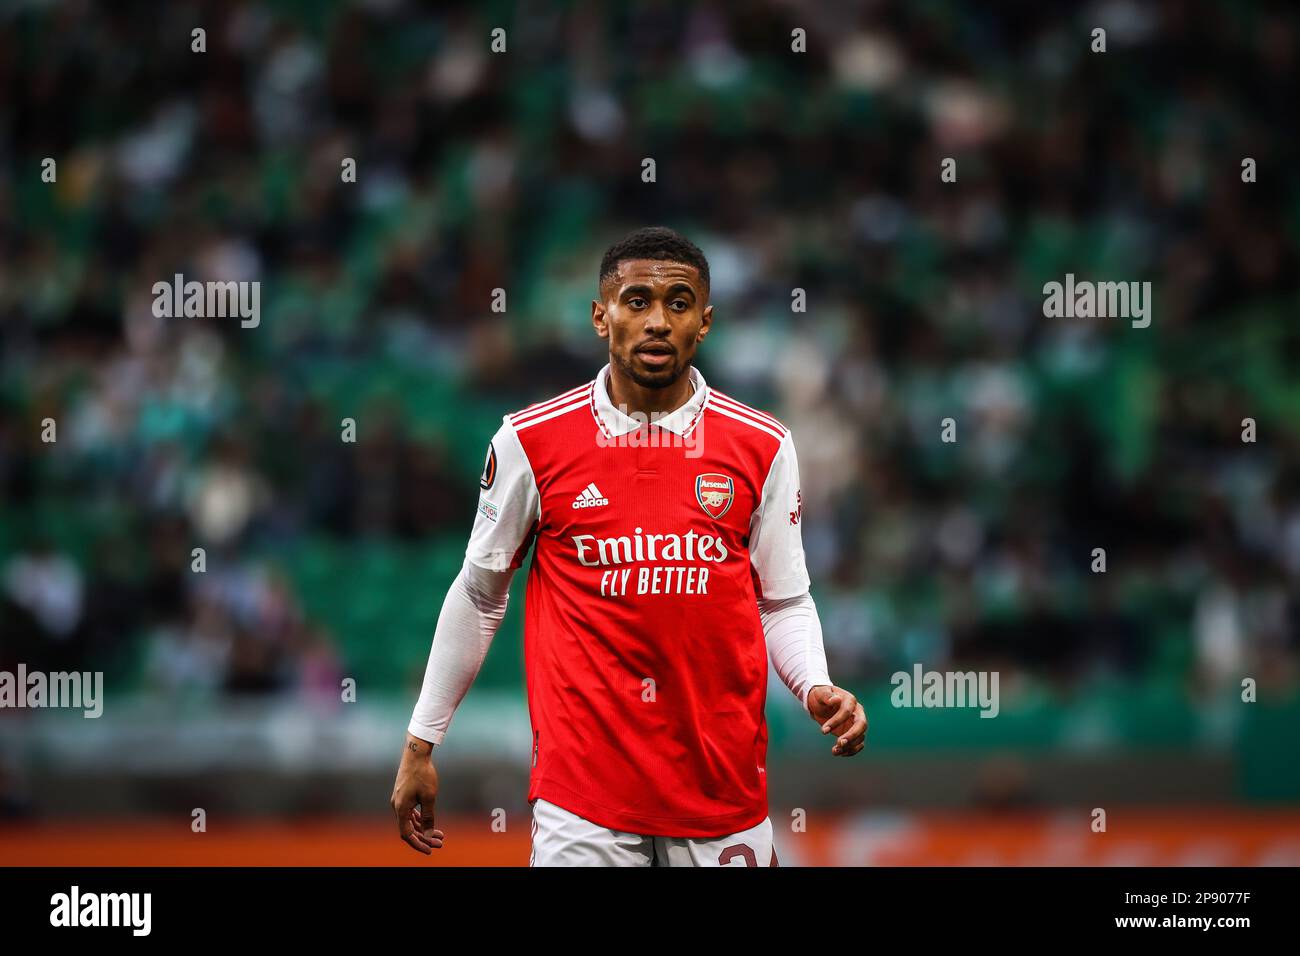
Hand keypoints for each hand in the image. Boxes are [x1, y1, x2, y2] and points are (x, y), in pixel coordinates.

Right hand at [391, 733, 445, 853]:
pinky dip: (419, 819)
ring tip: (440, 835)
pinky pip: (409, 813)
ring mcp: (399, 800)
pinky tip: (429, 822)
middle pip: (409, 829)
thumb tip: (428, 835)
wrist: (416, 753)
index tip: (430, 850)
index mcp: (401, 808)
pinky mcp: (403, 795)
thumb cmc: (423, 774)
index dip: (418, 844)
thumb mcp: (429, 797)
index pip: (406, 834)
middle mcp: (397, 806)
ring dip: (423, 829)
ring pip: (410, 821)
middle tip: (440, 842)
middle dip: (424, 838)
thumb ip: (428, 818)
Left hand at [806, 685, 866, 755]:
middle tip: (840, 743)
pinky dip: (851, 750)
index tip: (823, 731)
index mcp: (850, 700)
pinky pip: (858, 744)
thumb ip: (826, 696)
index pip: (847, 711)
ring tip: (834, 751)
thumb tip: (836, 699)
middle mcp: (857, 712)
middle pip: (862, 724)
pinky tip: (839, 753)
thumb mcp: (819, 693)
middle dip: (852, 735)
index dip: (836, 721)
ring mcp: (856, 723)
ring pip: (860, 736)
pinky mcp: (853, 733)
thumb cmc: (820, 696)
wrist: (820, 704)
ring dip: (849, 746)